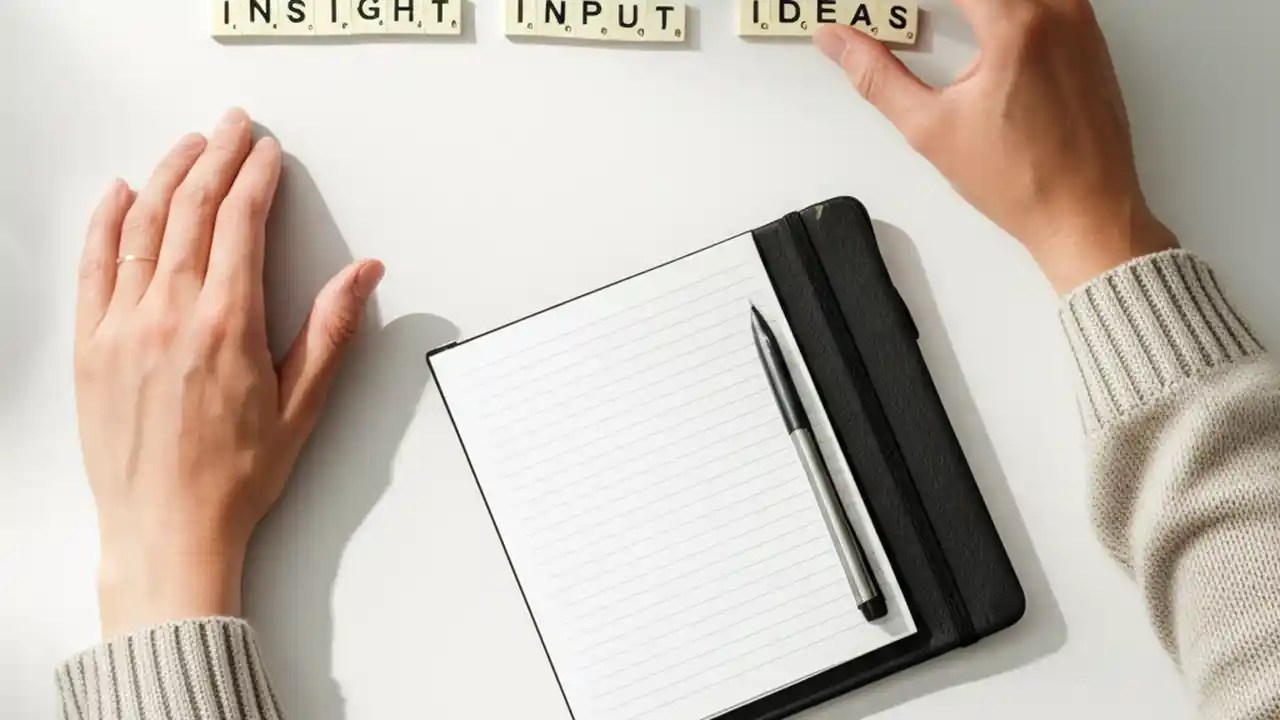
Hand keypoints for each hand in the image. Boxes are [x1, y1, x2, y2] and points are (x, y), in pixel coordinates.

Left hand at [75, 109, 384, 637]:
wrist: (166, 531)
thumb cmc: (237, 477)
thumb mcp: (302, 406)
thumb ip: (331, 331)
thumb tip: (364, 274)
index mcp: (228, 325)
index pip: (240, 223)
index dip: (256, 177)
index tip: (267, 151)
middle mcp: (170, 314)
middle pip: (192, 209)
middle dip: (216, 157)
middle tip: (233, 126)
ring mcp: (123, 326)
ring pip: (143, 225)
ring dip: (167, 174)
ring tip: (189, 144)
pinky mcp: (91, 345)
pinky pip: (95, 264)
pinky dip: (108, 220)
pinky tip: (122, 193)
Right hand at [814, 0, 1176, 292]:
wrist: (1087, 212)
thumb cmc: (1023, 180)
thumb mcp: (931, 129)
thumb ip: (877, 75)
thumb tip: (837, 41)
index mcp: (1014, 26)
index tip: (887, 7)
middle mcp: (1055, 11)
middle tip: (907, 14)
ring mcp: (1080, 18)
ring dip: (978, 1)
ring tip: (948, 16)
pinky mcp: (1091, 34)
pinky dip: (1010, 4)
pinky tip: (984, 18)